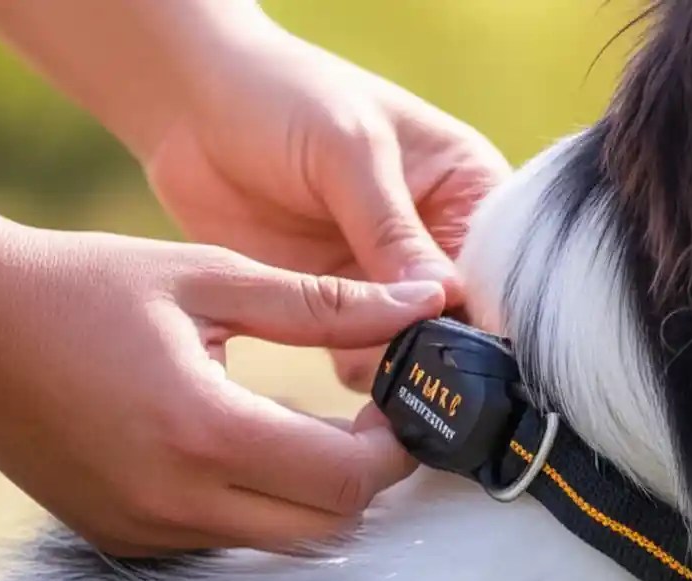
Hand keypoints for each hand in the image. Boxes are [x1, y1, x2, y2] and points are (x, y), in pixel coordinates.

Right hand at [0, 224, 444, 555]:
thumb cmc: (84, 285)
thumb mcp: (212, 277)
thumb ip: (326, 302)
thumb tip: (422, 302)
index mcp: (202, 431)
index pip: (345, 481)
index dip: (394, 447)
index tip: (398, 401)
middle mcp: (174, 502)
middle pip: (324, 530)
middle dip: (366, 478)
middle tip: (368, 419)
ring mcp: (144, 531)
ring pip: (278, 545)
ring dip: (315, 496)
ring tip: (311, 425)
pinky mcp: (123, 538)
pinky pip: (224, 541)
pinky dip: (260, 504)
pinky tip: (251, 444)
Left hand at [143, 25, 510, 388]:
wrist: (190, 106)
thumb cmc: (281, 97)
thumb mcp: (348, 151)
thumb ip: (393, 229)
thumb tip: (443, 300)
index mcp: (467, 189)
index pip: (501, 264)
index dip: (491, 308)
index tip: (469, 347)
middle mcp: (438, 240)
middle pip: (465, 315)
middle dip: (444, 346)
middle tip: (410, 362)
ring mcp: (387, 278)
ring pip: (416, 344)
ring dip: (399, 364)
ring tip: (369, 362)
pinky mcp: (337, 305)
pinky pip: (363, 356)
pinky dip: (357, 371)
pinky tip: (341, 368)